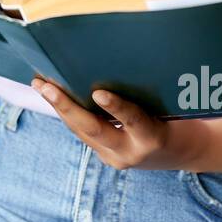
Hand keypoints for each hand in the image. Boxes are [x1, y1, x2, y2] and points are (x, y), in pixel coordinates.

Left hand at [30, 79, 181, 170]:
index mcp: (154, 137)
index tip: (100, 92)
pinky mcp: (104, 155)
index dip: (117, 107)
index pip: (134, 120)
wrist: (181, 153)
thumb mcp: (171, 107)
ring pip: (81, 131)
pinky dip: (67, 112)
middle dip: (67, 107)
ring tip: (40, 84)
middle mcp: (131, 152)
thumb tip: (116, 63)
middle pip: (94, 130)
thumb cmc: (177, 118)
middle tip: (47, 87)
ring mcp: (114, 158)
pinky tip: (51, 94)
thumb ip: (148, 93)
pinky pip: (82, 132)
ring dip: (59, 107)